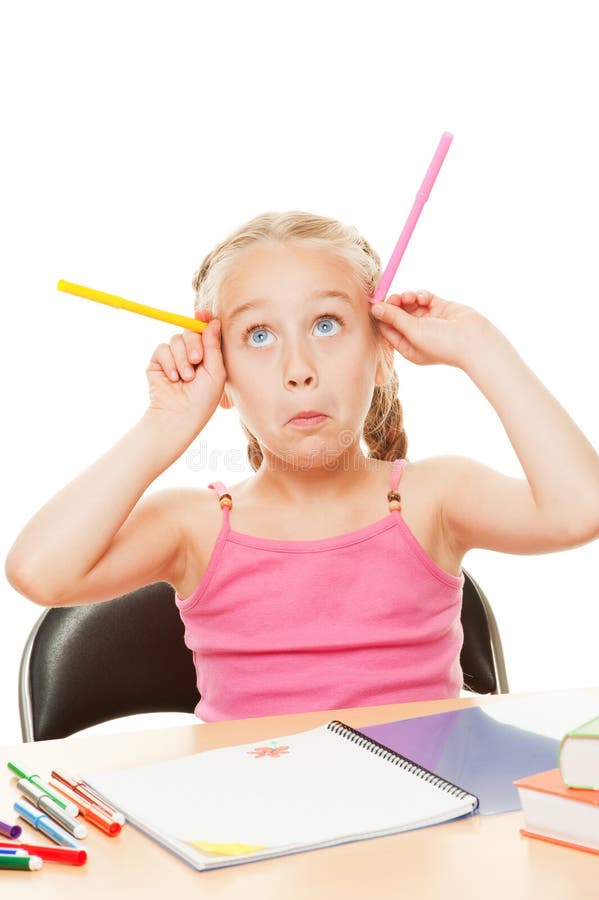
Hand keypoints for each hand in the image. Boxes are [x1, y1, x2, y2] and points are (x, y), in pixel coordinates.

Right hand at [145, 308, 226, 430]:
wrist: (179, 415)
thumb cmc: (203, 399)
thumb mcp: (216, 372)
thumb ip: (213, 345)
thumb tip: (213, 321)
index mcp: (208, 355)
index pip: (206, 331)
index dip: (203, 320)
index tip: (201, 314)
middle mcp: (191, 354)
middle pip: (191, 331)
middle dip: (194, 343)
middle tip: (196, 360)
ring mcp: (174, 357)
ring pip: (176, 339)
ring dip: (182, 358)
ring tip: (185, 377)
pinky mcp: (158, 362)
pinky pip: (162, 349)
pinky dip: (169, 362)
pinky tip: (173, 378)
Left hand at [370, 290, 492, 368]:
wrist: (475, 341)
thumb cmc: (443, 345)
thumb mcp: (413, 332)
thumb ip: (394, 318)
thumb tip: (375, 307)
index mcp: (408, 347)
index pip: (387, 329)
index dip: (380, 315)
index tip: (373, 301)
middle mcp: (417, 334)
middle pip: (397, 315)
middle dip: (394, 304)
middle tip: (394, 297)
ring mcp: (429, 321)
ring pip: (410, 304)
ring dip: (407, 297)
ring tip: (410, 296)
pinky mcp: (440, 308)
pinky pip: (424, 298)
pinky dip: (422, 295)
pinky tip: (424, 297)